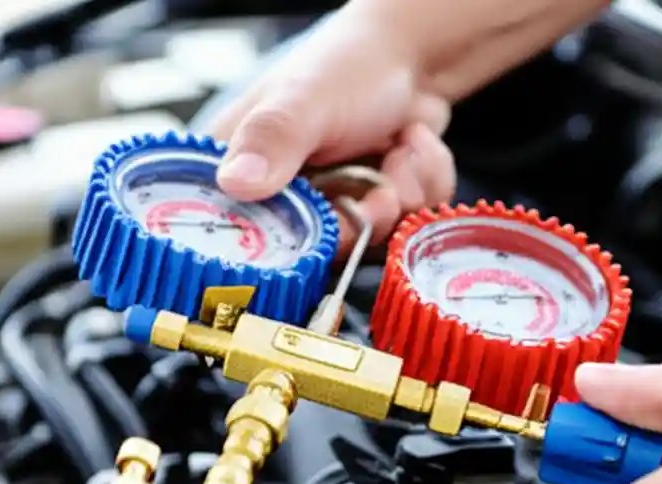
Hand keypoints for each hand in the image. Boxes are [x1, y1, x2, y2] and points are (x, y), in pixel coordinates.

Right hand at [210, 5, 456, 252]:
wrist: (412, 55)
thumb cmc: (347, 66)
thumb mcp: (306, 100)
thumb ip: (274, 138)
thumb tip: (237, 184)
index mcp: (243, 169)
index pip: (244, 235)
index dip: (291, 239)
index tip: (328, 211)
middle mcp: (285, 195)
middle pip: (317, 250)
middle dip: (363, 216)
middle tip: (382, 185)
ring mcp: (334, 205)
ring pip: (371, 240)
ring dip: (402, 193)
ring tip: (401, 147)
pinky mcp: (377, 208)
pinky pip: (406, 226)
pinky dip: (424, 187)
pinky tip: (414, 145)